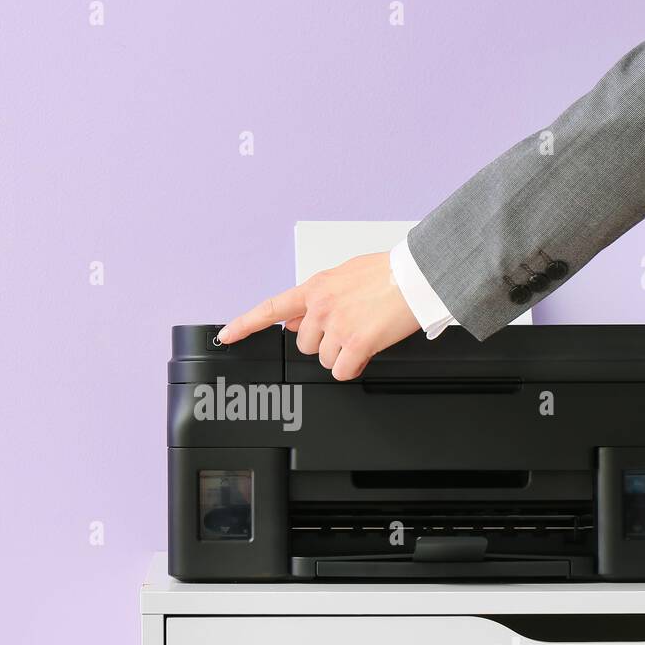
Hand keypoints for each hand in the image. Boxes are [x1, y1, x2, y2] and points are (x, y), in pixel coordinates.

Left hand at [217, 252, 420, 380]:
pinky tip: (366, 352)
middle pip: (304, 345)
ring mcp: (337, 326)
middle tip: (348, 329)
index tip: (227, 335)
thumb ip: (317, 298)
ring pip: (324, 359)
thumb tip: (296, 320)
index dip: (245, 324)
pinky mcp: (356, 343)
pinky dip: (353, 367)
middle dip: (323, 343)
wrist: (417, 275)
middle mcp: (321, 307)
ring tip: (363, 333)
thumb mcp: (343, 275)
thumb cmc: (388, 273)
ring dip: (342, 355)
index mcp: (315, 288)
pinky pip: (342, 371)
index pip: (271, 309)